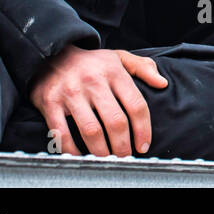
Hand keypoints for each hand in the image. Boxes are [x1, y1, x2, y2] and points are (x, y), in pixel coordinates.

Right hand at [30, 46, 167, 156]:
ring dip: (102, 151)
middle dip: (123, 145)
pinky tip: (81, 156)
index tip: (144, 145)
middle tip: (125, 157)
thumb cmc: (90, 62)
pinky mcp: (50, 103)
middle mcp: (93, 82)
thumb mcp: (118, 57)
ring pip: (91, 131)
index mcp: (114, 72)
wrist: (51, 54)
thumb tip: (163, 83)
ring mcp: (71, 93)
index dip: (143, 129)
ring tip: (107, 159)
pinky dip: (72, 150)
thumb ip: (142, 68)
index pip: (136, 105)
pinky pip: (62, 134)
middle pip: (116, 121)